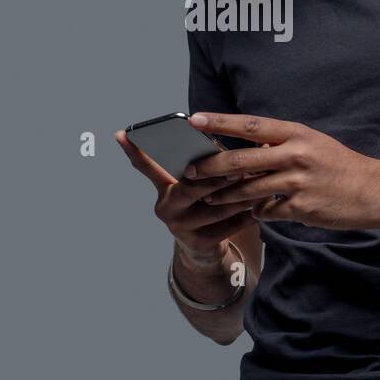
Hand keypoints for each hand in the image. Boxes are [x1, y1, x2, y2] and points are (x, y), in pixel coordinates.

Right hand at [114, 128, 266, 264]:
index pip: (146, 166)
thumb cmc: (207, 203)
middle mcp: (165, 206)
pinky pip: (224, 227)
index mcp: (164, 186)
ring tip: (258, 187)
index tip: (122, 134)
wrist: (206, 246)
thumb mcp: (201, 183)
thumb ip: (210, 164)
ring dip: (237, 197)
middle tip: (236, 170)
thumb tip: (241, 143)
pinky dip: (243, 217)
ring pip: (212, 208)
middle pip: (188, 188)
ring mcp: (178, 227)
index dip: (133, 151)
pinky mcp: (196, 243)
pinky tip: (257, 209)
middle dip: (214, 178)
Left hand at [181, 112, 379, 230]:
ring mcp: (298, 182)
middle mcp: (295, 154)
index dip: (220, 122)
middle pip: (241, 160)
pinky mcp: (301, 208)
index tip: (194, 119)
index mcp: (296, 134)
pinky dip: (259, 213)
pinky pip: (268, 212)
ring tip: (210, 198)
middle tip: (189, 171)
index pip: (250, 125)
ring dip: (226, 196)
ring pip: (248, 190)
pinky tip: (256, 213)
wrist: (375, 191)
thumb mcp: (313, 144)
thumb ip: (280, 146)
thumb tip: (248, 152)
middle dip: (210, 167)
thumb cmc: (340, 166)